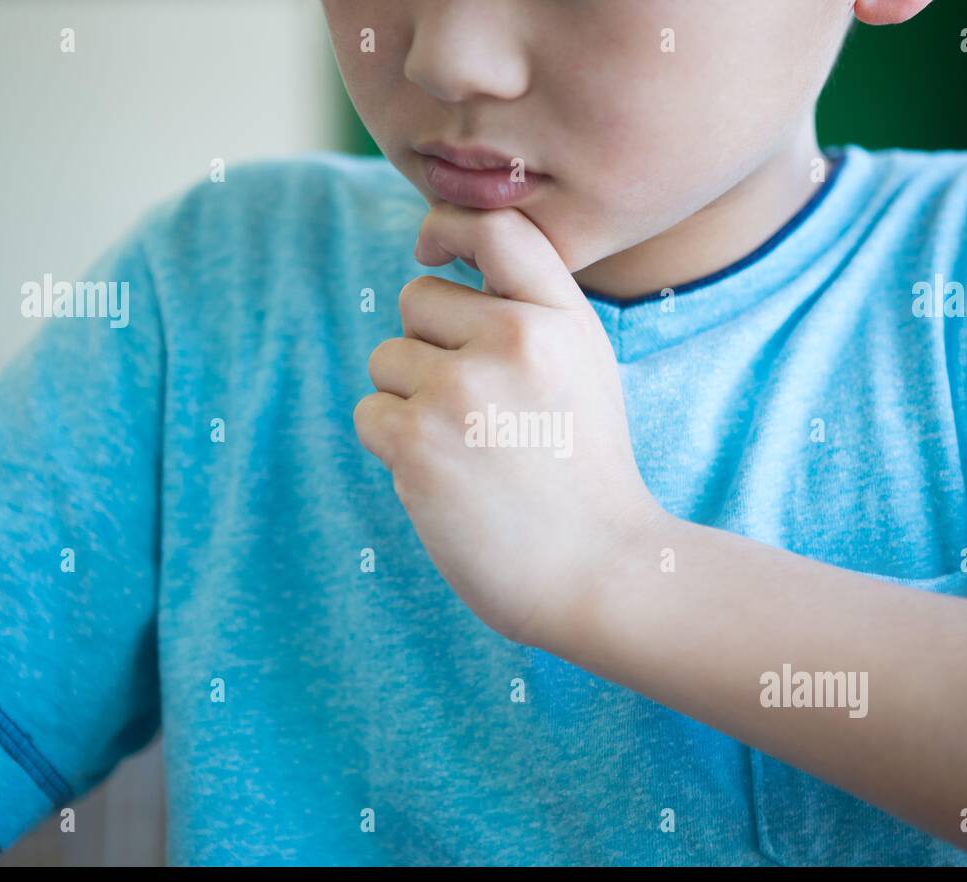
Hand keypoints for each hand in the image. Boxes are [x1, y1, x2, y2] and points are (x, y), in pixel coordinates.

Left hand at [353, 204, 662, 648]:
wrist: (598, 569)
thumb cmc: (584, 471)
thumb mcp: (584, 368)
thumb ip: (530, 312)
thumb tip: (440, 262)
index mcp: (561, 317)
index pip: (494, 227)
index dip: (448, 227)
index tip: (432, 250)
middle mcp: (513, 339)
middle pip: (418, 299)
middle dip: (430, 347)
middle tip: (479, 410)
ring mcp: (460, 389)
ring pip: (386, 358)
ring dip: (408, 399)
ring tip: (466, 449)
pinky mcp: (416, 441)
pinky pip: (368, 412)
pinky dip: (393, 444)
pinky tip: (445, 477)